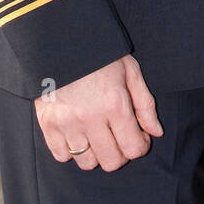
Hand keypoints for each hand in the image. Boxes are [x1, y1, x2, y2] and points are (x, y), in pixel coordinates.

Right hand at [34, 54, 162, 171]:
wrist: (63, 41)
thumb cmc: (101, 55)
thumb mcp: (130, 71)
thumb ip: (145, 105)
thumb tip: (156, 133)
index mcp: (115, 104)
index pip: (133, 149)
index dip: (141, 146)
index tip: (139, 137)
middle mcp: (91, 118)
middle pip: (111, 162)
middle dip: (120, 154)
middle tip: (119, 138)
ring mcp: (67, 123)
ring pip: (87, 163)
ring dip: (96, 154)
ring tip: (98, 136)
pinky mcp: (48, 124)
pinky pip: (62, 156)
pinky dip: (71, 151)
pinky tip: (78, 134)